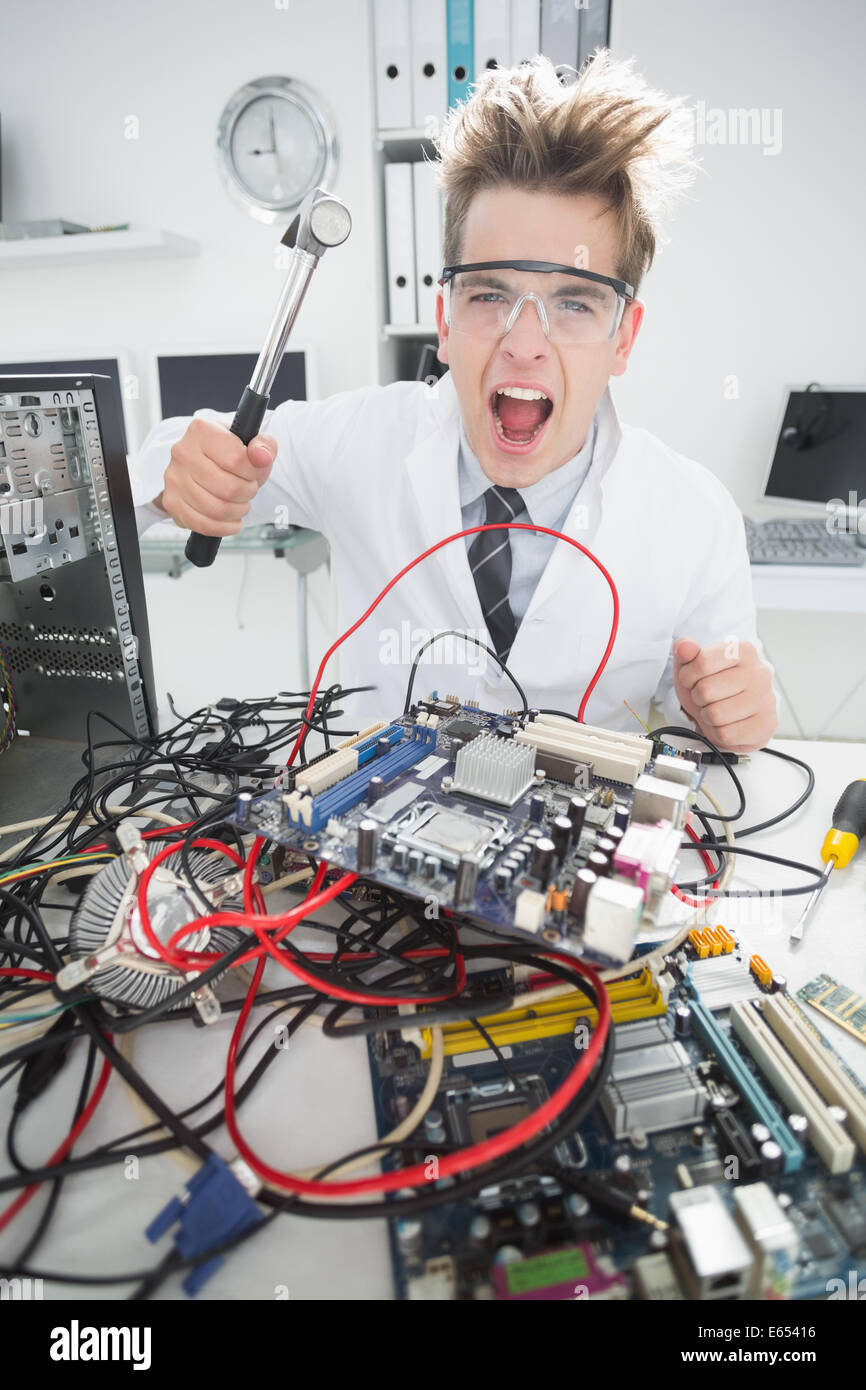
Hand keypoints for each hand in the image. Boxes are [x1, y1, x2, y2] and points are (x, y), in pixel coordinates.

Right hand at [159, 418, 276, 536]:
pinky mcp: (171, 502)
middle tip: (249, 489)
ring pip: (216, 509)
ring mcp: (174, 478)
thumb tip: (262, 457)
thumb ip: (263, 445)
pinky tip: (232, 519)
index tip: (254, 471)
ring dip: (237, 511)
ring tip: (240, 502)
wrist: (204, 462)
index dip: (254, 472)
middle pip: (228, 488)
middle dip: (247, 493)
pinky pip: (203, 524)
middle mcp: (182, 452)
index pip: (236, 460)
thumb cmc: (230, 453)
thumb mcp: (252, 442)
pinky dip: (224, 527)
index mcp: (202, 430)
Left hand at [673, 637, 777, 753]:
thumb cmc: (715, 687)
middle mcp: (759, 673)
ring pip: (715, 715)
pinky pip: (726, 734)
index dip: (688, 676)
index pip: (701, 662)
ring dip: (708, 716)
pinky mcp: (766, 724)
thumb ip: (685, 651)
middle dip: (698, 698)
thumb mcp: (694, 666)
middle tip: (707, 697)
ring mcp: (766, 699)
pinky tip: (726, 723)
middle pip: (706, 690)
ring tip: (716, 709)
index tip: (693, 679)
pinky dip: (718, 733)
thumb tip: (684, 646)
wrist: (734, 714)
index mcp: (743, 651)